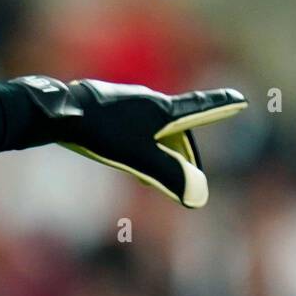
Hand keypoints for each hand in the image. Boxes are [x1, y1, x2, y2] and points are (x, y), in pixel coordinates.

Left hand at [10, 75, 247, 207]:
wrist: (55, 112)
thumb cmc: (100, 133)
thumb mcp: (138, 159)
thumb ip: (170, 176)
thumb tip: (198, 196)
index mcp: (162, 110)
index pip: (200, 109)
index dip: (220, 107)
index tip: (239, 99)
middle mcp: (146, 99)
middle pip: (175, 127)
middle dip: (182, 152)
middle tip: (185, 177)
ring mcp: (123, 99)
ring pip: (150, 126)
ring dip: (156, 148)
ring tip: (147, 172)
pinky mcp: (101, 103)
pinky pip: (127, 123)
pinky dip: (133, 140)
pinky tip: (115, 149)